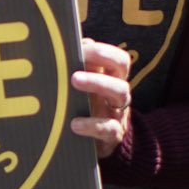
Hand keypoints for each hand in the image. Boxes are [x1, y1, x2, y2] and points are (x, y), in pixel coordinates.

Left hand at [71, 38, 133, 158]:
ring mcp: (118, 113)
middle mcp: (118, 92)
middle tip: (74, 70)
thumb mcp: (84, 85)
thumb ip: (77, 66)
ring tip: (74, 82)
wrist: (98, 140)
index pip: (119, 59)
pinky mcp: (113, 136)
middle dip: (100, 61)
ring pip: (120, 93)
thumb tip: (67, 47)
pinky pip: (110, 129)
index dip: (103, 51)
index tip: (82, 49)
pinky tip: (75, 124)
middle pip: (121, 69)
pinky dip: (92, 125)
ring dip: (97, 83)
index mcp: (112, 78)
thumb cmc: (87, 104)